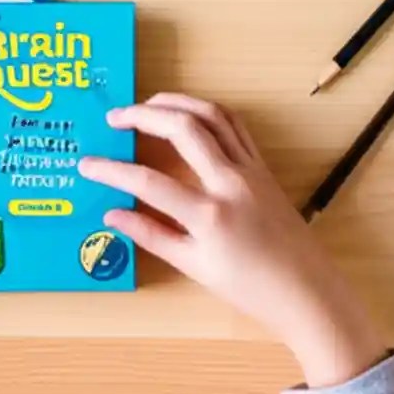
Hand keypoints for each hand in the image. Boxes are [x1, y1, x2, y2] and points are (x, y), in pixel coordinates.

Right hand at [78, 93, 384, 386]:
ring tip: (147, 104)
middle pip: (183, 129)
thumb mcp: (195, 268)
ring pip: (212, 116)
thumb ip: (151, 236)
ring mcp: (251, 170)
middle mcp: (230, 183)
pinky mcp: (264, 167)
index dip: (112, 171)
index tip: (87, 164)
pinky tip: (188, 113)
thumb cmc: (250, 289)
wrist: (307, 291)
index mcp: (208, 215)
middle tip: (115, 117)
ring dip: (177, 103)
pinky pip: (234, 127)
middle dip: (144, 115)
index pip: (148, 183)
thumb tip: (112, 215)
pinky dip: (208, 112)